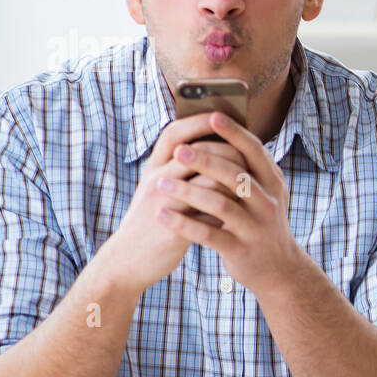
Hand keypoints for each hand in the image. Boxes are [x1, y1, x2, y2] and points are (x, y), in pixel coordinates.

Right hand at [96, 112, 244, 295]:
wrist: (127, 260)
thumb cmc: (152, 221)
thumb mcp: (161, 189)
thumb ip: (184, 171)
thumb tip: (220, 150)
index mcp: (154, 167)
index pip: (176, 132)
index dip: (199, 122)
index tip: (224, 116)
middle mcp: (156, 179)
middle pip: (199, 152)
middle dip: (229, 152)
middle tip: (248, 157)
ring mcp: (164, 202)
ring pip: (210, 181)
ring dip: (233, 182)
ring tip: (247, 186)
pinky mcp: (174, 227)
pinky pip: (210, 212)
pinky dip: (227, 210)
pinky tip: (237, 212)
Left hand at [153, 111, 298, 294]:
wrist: (278, 269)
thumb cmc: (260, 222)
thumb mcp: (264, 193)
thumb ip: (247, 168)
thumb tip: (219, 130)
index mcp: (273, 183)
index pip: (254, 151)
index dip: (234, 133)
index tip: (212, 115)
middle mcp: (268, 203)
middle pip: (236, 176)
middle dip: (206, 160)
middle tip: (179, 150)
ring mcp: (255, 228)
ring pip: (221, 205)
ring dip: (189, 192)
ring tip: (161, 182)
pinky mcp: (241, 250)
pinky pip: (209, 235)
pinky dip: (184, 224)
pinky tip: (163, 215)